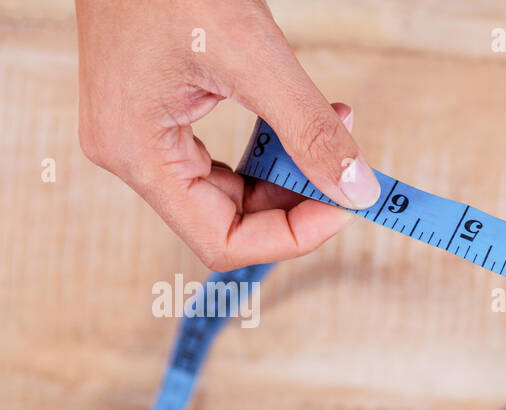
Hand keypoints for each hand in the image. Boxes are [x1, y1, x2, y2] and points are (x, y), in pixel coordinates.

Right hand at [75, 0, 381, 270]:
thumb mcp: (253, 56)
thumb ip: (308, 130)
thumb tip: (357, 191)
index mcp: (137, 155)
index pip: (222, 240)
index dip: (291, 235)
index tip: (344, 206)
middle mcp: (131, 155)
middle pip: (229, 220)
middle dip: (296, 200)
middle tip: (349, 171)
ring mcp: (142, 136)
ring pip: (232, 191)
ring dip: (290, 169)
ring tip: (336, 126)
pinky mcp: (159, 115)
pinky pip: (224, 157)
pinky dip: (271, 144)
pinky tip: (308, 117)